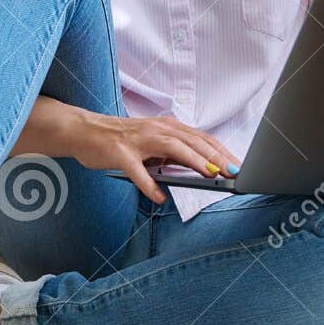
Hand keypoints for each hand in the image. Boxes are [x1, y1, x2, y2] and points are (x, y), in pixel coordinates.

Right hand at [67, 111, 241, 204]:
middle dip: (217, 157)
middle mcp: (157, 129)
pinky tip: (160, 197)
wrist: (85, 131)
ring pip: (173, 149)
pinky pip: (138, 171)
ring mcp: (139, 140)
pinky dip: (150, 185)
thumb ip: (174, 153)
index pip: (201, 138)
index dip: (222, 152)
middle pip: (194, 141)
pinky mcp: (121, 153)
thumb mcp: (153, 144)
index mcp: (167, 127)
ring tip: (210, 176)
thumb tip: (201, 169)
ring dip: (195, 162)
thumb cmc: (121, 141)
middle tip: (234, 172)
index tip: (238, 166)